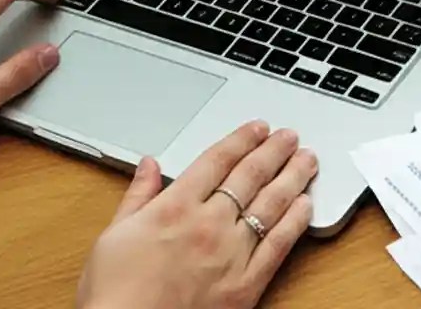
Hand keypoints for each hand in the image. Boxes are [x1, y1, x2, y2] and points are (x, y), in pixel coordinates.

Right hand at [76, 120, 317, 308]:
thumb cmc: (114, 294)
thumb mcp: (113, 235)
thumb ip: (136, 196)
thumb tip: (148, 163)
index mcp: (175, 207)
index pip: (218, 160)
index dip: (242, 139)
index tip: (257, 128)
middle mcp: (209, 223)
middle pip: (250, 175)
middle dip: (274, 150)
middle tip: (290, 136)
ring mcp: (231, 252)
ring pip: (271, 203)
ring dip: (293, 176)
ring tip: (307, 159)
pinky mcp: (246, 283)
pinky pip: (278, 245)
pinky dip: (295, 222)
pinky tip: (306, 205)